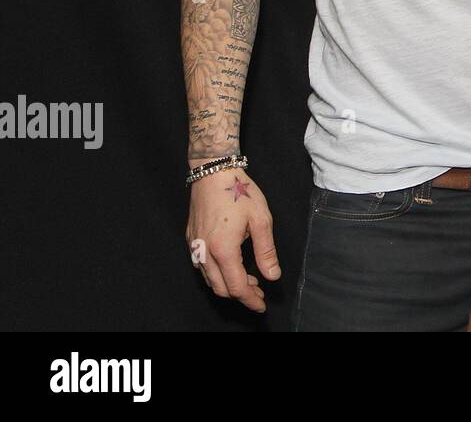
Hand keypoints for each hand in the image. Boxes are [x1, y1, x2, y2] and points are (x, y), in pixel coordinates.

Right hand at [185, 167, 279, 312]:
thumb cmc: (239, 192)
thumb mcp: (261, 220)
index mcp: (223, 249)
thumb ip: (266, 251)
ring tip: (249, 281)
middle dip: (240, 295)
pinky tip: (232, 266)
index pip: (237, 286)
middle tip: (259, 294)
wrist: (213, 172)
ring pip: (209, 279)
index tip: (262, 305)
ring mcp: (195, 246)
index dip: (250, 299)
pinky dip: (217, 274)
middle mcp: (204, 252)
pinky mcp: (191, 239)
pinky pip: (201, 267)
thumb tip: (272, 275)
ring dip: (228, 285)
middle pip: (220, 288)